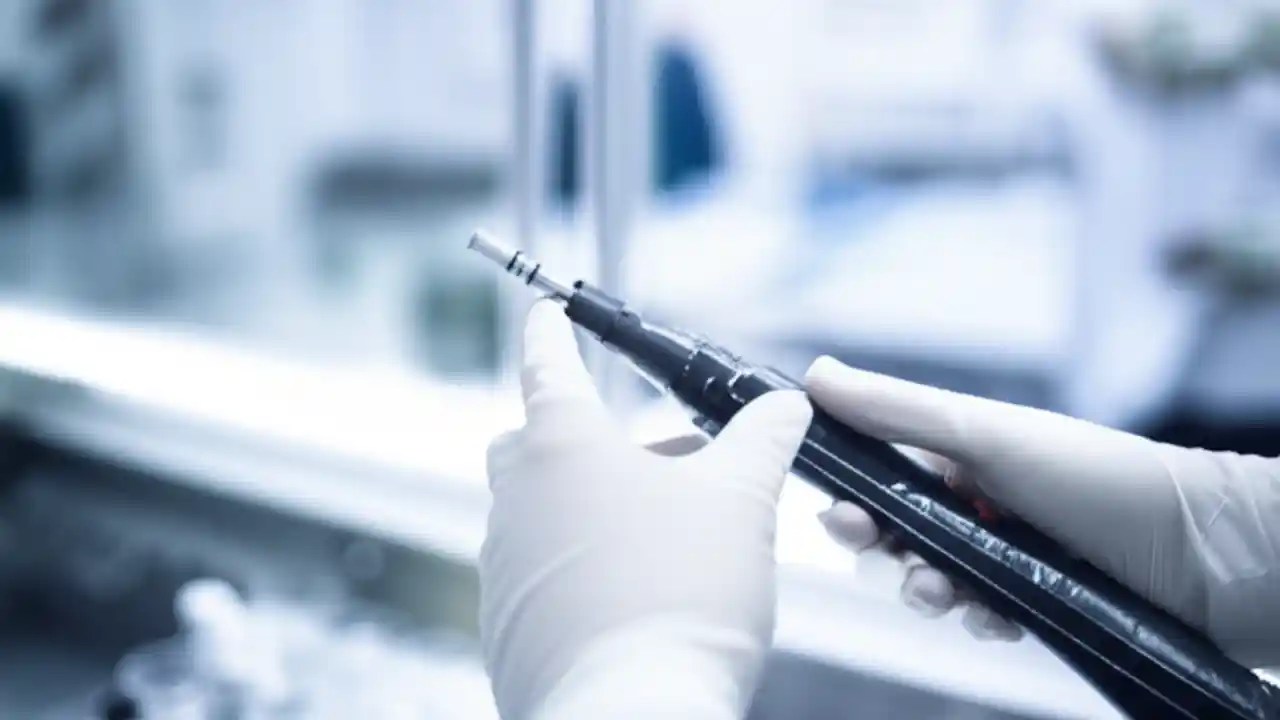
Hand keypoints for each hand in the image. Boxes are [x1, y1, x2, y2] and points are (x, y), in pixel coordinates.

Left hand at [480, 301, 811, 718]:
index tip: (546, 312)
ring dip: (588, 510)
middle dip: (583, 437)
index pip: (547, 361)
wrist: (631, 714)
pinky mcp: (504, 625)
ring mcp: (502, 564)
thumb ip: (762, 439)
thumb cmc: (683, 599)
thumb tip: (785, 406)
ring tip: (662, 537)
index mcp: (562, 445)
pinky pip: (536, 577)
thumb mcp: (742, 501)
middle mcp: (516, 497)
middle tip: (655, 462)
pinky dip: (575, 571)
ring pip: (538, 513)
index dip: (550, 329)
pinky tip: (631, 598)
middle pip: (535, 441)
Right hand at [805, 357, 1279, 667]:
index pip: (881, 473)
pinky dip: (980, 618)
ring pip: (933, 580)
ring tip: (943, 590)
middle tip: (885, 554)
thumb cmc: (1092, 475)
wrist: (1198, 552)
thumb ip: (896, 410)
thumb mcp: (985, 432)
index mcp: (963, 454)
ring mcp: (1005, 554)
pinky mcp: (1032, 602)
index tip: (836, 513)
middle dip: (884, 549)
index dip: (852, 495)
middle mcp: (979, 502)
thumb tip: (815, 373)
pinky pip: (980, 616)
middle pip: (898, 534)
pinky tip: (998, 616)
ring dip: (927, 588)